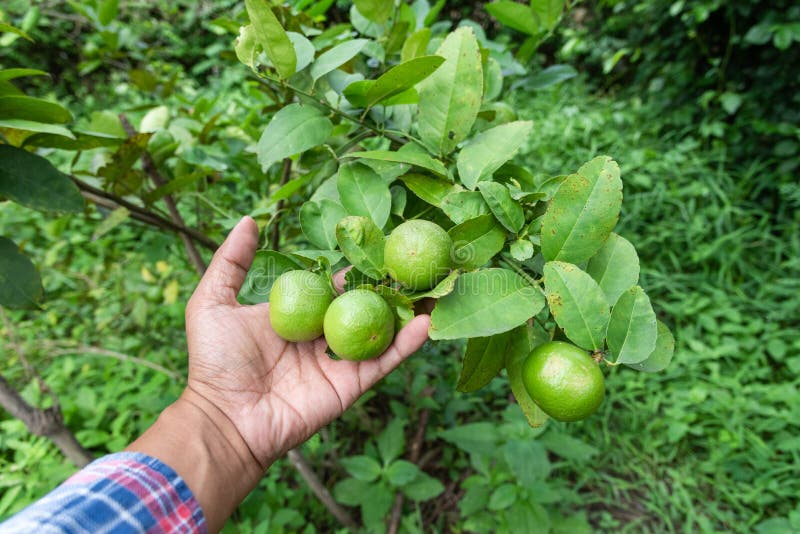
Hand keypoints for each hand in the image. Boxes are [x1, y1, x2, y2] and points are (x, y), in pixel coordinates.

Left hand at [184, 216, 430, 468]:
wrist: (226, 416)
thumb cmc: (215, 361)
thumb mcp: (213, 301)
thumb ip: (232, 261)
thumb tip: (250, 220)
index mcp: (298, 313)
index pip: (334, 284)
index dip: (356, 264)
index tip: (381, 240)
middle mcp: (324, 334)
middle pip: (365, 303)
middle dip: (391, 283)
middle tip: (420, 259)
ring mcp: (340, 360)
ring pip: (382, 329)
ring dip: (409, 309)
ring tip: (436, 284)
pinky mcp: (352, 384)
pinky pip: (385, 360)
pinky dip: (408, 343)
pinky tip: (429, 321)